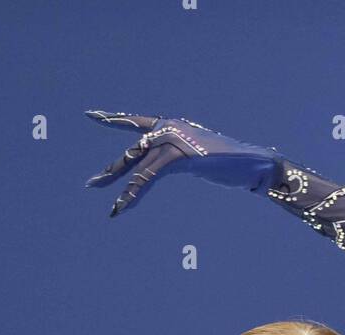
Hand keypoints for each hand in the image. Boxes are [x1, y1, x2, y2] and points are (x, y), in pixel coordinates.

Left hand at [83, 110, 281, 215]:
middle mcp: (169, 128)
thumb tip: (168, 166)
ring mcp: (173, 139)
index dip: (114, 119)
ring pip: (139, 166)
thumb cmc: (233, 164)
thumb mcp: (199, 158)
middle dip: (113, 171)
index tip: (92, 115)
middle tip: (91, 184)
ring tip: (114, 208)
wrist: (253, 164)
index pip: (137, 123)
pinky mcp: (178, 156)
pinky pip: (149, 175)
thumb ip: (180, 158)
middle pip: (133, 151)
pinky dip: (136, 191)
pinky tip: (125, 205)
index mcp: (173, 125)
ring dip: (124, 190)